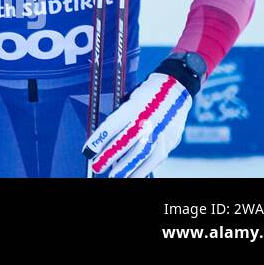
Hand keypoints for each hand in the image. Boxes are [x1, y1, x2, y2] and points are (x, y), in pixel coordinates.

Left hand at [83, 63, 197, 176]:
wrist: (175, 88)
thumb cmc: (147, 94)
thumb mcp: (129, 99)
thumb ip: (120, 118)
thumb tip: (106, 139)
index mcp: (134, 106)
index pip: (113, 125)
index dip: (99, 139)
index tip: (88, 151)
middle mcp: (147, 119)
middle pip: (126, 142)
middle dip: (109, 156)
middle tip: (96, 167)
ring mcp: (160, 131)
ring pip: (141, 154)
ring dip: (125, 167)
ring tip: (113, 175)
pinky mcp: (169, 140)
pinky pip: (154, 159)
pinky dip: (142, 169)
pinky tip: (132, 176)